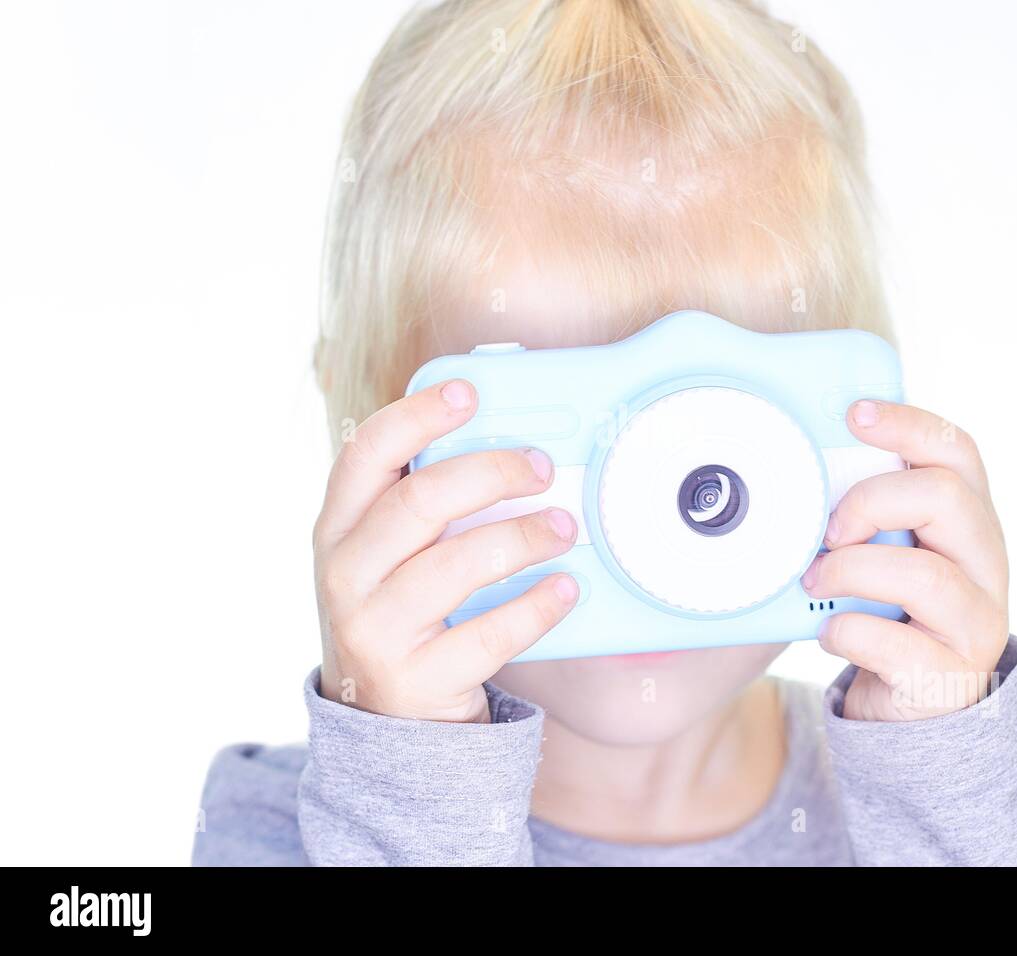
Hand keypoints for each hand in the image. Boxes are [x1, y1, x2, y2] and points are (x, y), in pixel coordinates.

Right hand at [312, 379, 578, 722]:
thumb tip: (508, 446)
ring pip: (453, 567)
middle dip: (488, 474)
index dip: (416, 416)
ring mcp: (373, 632)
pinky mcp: (415, 681)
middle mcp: (345, 575)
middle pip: (417, 504)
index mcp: (338, 529)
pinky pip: (485, 636)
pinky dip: (533, 608)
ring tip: (564, 526)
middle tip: (540, 467)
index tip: (469, 392)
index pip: (365, 454)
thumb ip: (425, 507)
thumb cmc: (402, 614)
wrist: (384, 724)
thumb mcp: (389, 556)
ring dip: (520, 538)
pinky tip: (566, 589)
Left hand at [804, 400, 1009, 720]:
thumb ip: (869, 511)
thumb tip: (807, 457)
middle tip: (830, 529)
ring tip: (816, 580)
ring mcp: (976, 624)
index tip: (854, 414)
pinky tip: (830, 633)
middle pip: (947, 496)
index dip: (908, 424)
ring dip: (851, 570)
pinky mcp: (948, 677)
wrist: (910, 716)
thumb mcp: (887, 551)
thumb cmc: (890, 616)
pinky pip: (894, 643)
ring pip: (922, 574)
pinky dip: (847, 633)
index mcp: (971, 522)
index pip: (958, 451)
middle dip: (872, 500)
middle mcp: (988, 567)